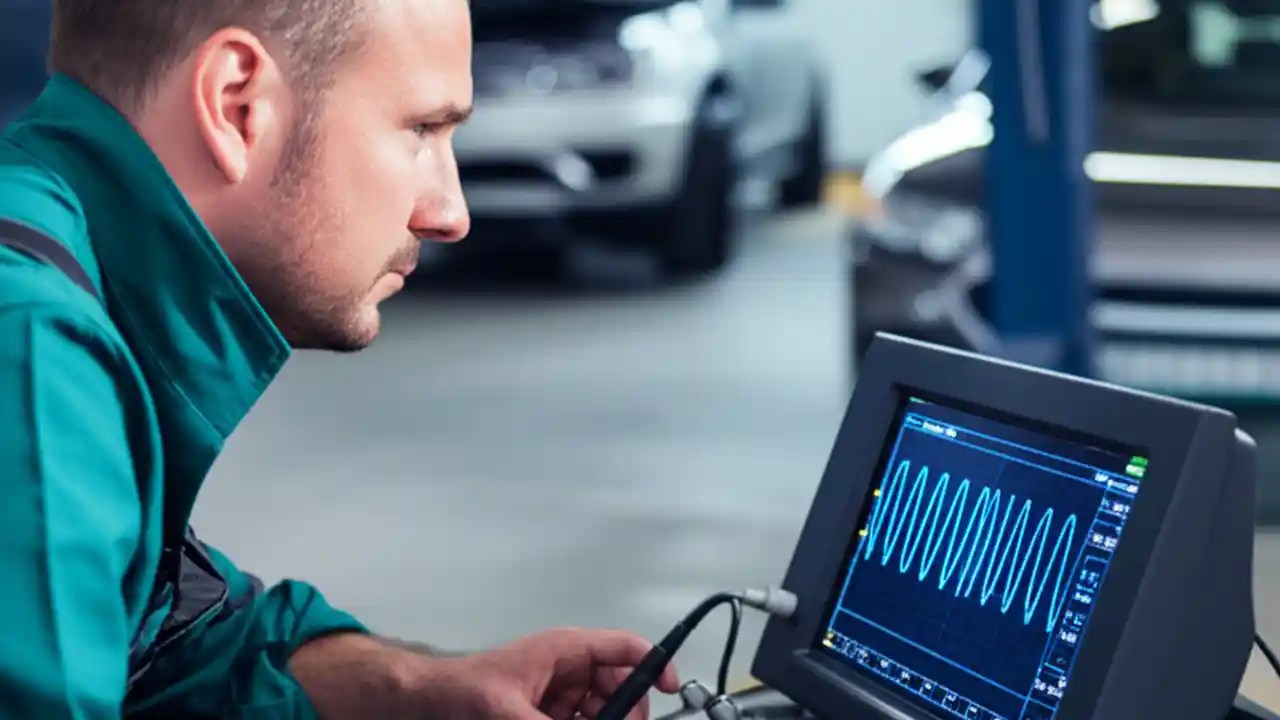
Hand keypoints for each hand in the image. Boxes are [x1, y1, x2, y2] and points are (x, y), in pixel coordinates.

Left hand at [412, 627, 680, 719]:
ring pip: (606, 712)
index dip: (655, 666)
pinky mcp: (550, 715)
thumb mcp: (511, 712)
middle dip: (627, 711)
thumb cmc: (461, 691)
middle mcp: (570, 669)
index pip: (626, 649)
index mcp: (567, 650)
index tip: (671, 689)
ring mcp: (562, 694)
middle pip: (623, 689)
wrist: (428, 705)